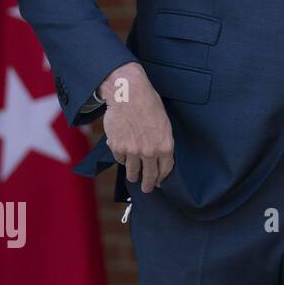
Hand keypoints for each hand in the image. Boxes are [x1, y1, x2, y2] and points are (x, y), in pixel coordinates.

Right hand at [100, 62, 174, 193]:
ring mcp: (132, 151)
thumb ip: (162, 142)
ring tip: (134, 177)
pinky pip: (120, 160)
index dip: (162, 178)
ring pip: (132, 171)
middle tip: (147, 189)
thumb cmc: (150, 105)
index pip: (165, 170)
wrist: (129, 95)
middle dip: (148, 184)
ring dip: (133, 175)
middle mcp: (149, 152)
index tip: (159, 182)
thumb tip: (159, 155)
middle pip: (149, 176)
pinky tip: (123, 156)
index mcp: (165, 146)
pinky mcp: (117, 148)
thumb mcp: (164, 124)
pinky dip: (122, 159)